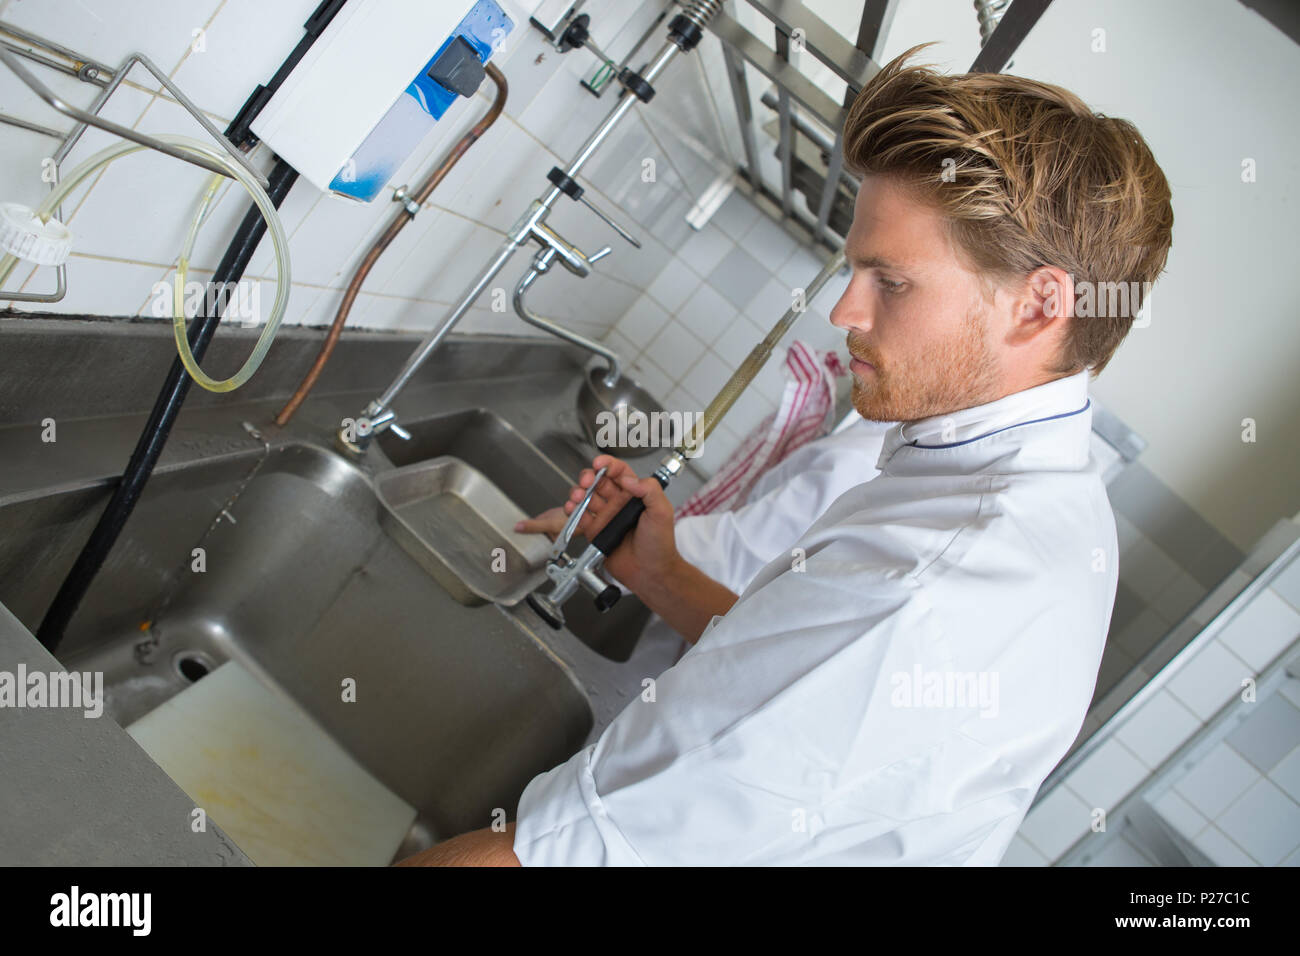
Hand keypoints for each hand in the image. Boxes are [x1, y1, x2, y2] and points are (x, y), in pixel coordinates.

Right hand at [515, 454, 678, 590]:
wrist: (650, 572)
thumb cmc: (660, 545)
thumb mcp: (662, 511)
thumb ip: (649, 490)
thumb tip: (629, 478)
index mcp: (635, 495)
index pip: (619, 472)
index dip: (608, 464)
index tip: (600, 463)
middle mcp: (618, 503)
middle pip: (598, 481)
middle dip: (589, 476)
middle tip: (587, 480)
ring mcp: (606, 516)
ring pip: (586, 496)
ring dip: (578, 492)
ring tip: (578, 496)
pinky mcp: (595, 531)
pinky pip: (580, 517)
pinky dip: (572, 511)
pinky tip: (572, 508)